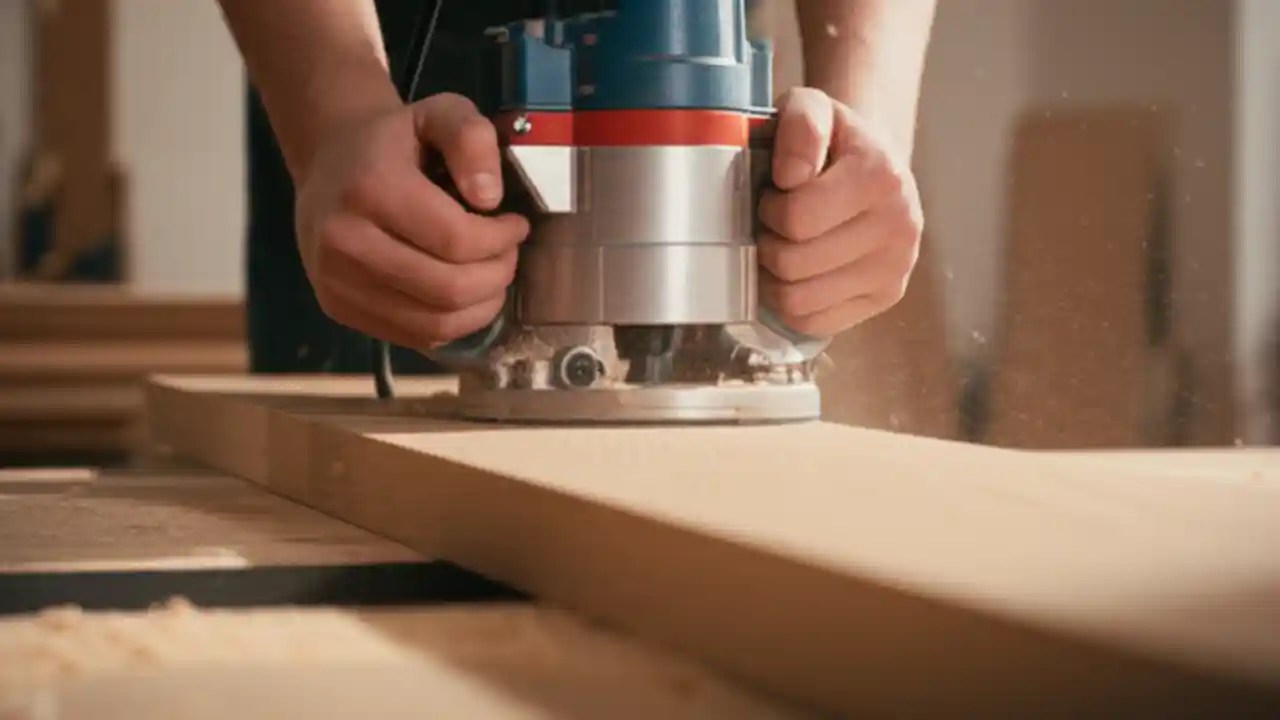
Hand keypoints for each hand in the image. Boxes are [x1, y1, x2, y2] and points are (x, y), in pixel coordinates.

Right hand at [294, 93, 528, 351]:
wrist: (329, 163)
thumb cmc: (394, 140)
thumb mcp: (439, 112)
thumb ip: (471, 140)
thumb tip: (489, 199)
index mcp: (370, 187)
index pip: (456, 240)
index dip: (502, 239)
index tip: (517, 225)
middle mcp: (344, 241)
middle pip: (448, 288)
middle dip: (496, 275)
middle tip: (508, 254)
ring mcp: (336, 281)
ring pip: (435, 322)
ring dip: (482, 305)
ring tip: (492, 275)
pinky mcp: (338, 309)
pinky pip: (416, 336)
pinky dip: (456, 323)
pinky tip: (468, 296)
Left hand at [757, 88, 923, 336]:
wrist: (875, 162)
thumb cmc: (833, 140)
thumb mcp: (811, 107)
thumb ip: (799, 124)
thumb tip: (791, 177)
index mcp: (881, 176)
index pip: (797, 219)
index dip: (770, 209)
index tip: (775, 195)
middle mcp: (900, 226)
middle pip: (794, 264)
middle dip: (768, 243)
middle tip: (772, 226)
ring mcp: (897, 268)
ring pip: (799, 301)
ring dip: (774, 277)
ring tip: (783, 247)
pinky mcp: (887, 296)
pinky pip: (814, 323)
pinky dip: (791, 304)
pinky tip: (795, 275)